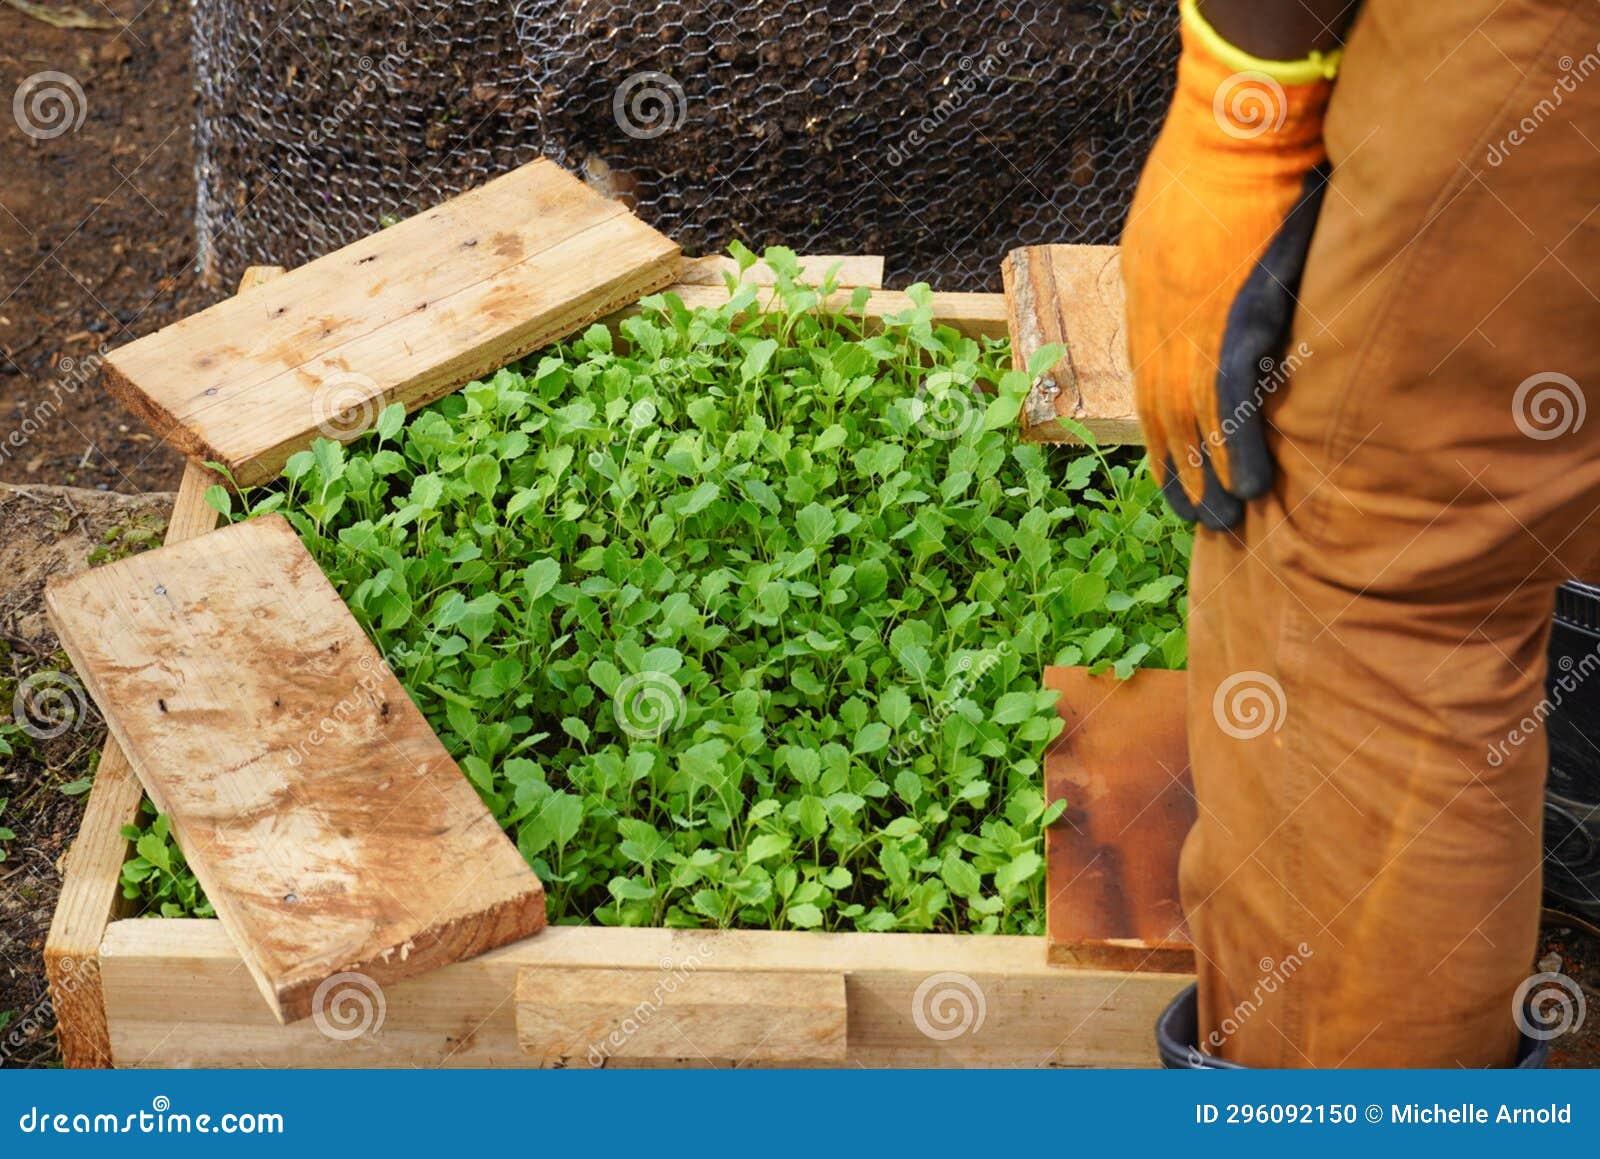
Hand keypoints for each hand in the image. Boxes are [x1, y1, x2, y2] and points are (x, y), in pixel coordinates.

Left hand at [1121, 0, 1336, 529]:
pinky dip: (1236, 446)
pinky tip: (1247, 482)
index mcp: (1141, 300)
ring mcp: (1190, 326)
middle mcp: (1155, 322)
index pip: (1146, 382)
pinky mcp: (1230, 323)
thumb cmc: (1207, 167)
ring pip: (1191, 417)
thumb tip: (1179, 305)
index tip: (1168, 470)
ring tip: (1220, 518)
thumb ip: (1168, 274)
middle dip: (1176, 469)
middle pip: (1160, 411)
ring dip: (1205, 473)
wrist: (1234, 132)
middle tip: (1193, 516)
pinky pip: (1229, 400)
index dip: (1157, 432)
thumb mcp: (1163, 228)